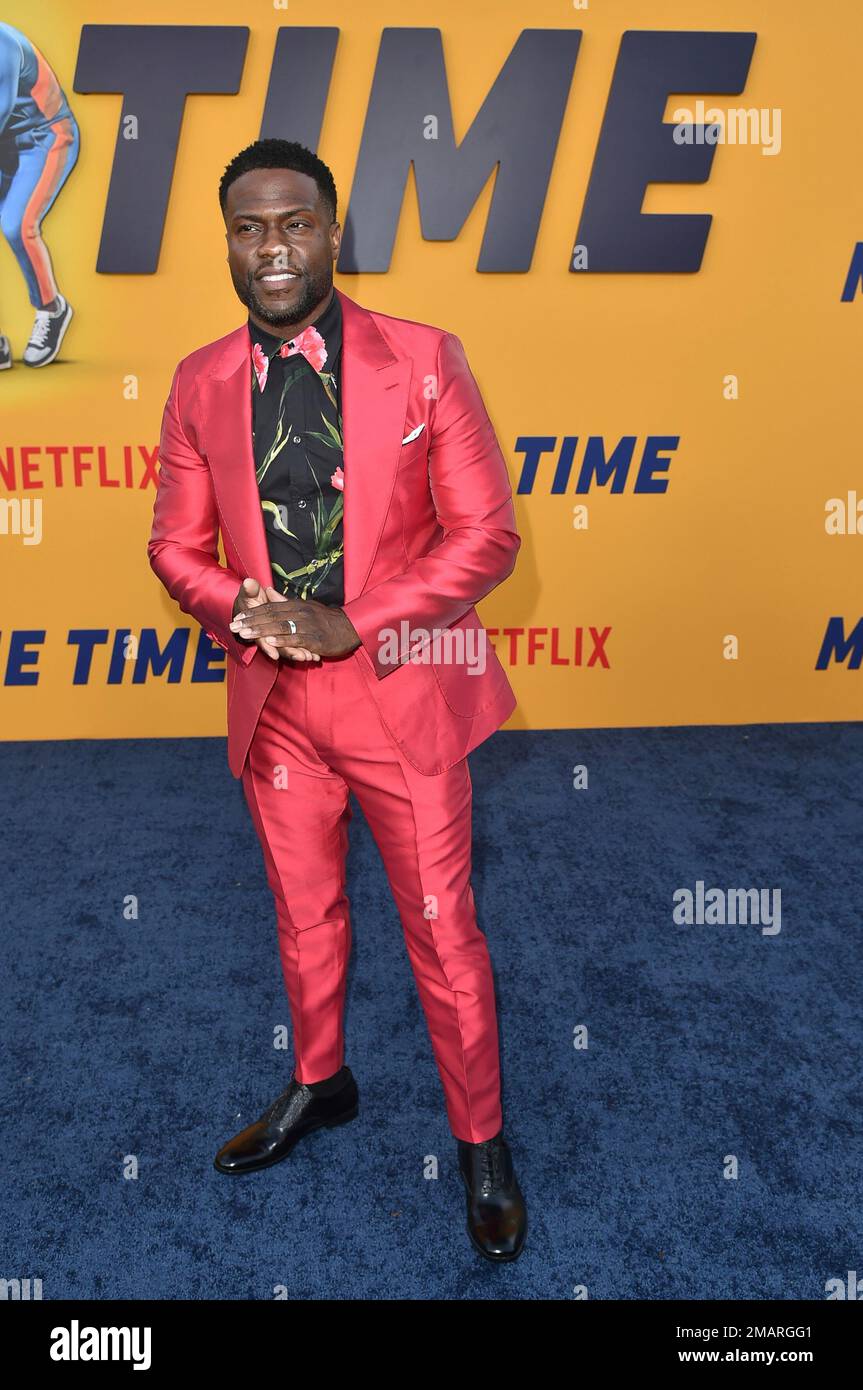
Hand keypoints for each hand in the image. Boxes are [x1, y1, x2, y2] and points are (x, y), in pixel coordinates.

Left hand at [229, 586, 361, 658]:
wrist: (350, 627)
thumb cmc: (325, 619)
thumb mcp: (304, 606)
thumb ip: (284, 601)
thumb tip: (267, 591)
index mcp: (296, 605)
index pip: (270, 608)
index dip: (252, 613)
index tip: (237, 617)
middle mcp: (300, 613)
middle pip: (271, 616)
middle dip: (251, 622)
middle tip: (234, 626)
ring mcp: (308, 626)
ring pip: (280, 627)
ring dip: (261, 631)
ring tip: (245, 634)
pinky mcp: (315, 639)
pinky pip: (297, 639)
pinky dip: (283, 641)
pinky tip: (271, 642)